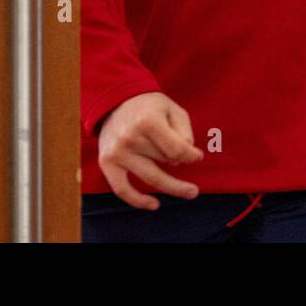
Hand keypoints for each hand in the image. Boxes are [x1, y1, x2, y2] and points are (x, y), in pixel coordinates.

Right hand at [96, 91, 204, 209]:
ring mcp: (117, 152)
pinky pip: (122, 189)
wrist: (116, 100)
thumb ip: (184, 132)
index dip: (191, 156)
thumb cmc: (150, 107)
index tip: (197, 157)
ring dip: (170, 184)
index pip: (176, 149)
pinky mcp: (107, 162)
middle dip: (178, 162)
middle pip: (164, 161)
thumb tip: (184, 160)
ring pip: (150, 176)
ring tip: (188, 192)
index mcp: (148, 122)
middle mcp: (131, 137)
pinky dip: (138, 201)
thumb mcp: (173, 110)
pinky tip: (154, 205)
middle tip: (194, 184)